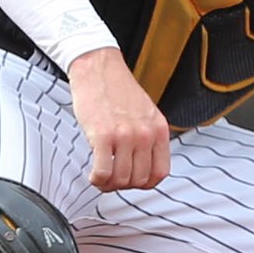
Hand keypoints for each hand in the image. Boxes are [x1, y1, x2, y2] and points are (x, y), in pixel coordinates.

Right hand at [68, 47, 171, 190]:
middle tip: (112, 177)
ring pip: (120, 180)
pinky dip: (97, 180)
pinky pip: (103, 173)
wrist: (98, 67)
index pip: (160, 173)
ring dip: (108, 184)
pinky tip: (93, 173)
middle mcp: (145, 134)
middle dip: (123, 185)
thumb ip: (148, 138)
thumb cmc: (117, 90)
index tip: (131, 180)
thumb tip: (142, 167)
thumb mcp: (146, 113)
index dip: (144, 183)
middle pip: (138, 180)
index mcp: (159, 129)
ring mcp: (125, 135)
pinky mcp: (102, 135)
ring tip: (100, 175)